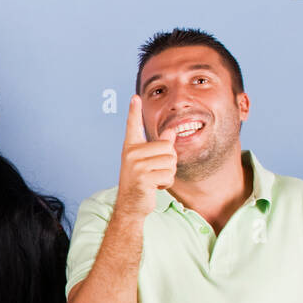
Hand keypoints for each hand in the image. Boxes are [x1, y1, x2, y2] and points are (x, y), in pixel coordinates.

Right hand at [114, 95, 176, 218]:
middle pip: (167, 147)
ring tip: (154, 179)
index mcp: (131, 148)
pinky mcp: (142, 178)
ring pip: (170, 161)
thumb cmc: (141, 182)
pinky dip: (166, 183)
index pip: (133, 126)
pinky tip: (154, 187)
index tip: (135, 97)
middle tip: (156, 172)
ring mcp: (136, 165)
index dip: (134, 111)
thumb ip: (160, 147)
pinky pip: (168, 175)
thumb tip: (172, 132)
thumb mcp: (149, 162)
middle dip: (169, 161)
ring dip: (168, 174)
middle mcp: (131, 154)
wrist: (130, 205)